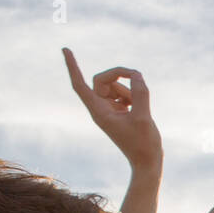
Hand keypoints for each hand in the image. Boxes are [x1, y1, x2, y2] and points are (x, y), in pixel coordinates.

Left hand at [63, 49, 162, 170]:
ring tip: (140, 108)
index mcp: (99, 112)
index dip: (72, 66)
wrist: (148, 163)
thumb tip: (136, 75)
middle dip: (118, 75)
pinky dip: (133, 95)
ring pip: (114, 86)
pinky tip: (140, 110)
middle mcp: (101, 109)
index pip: (79, 85)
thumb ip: (140, 93)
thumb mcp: (144, 117)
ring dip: (129, 90)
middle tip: (136, 76)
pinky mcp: (119, 111)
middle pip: (101, 80)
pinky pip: (123, 93)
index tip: (65, 49)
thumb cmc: (144, 144)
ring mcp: (109, 110)